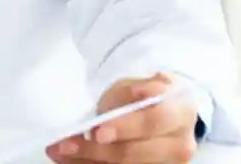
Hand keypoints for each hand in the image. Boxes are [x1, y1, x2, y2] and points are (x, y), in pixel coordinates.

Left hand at [47, 73, 197, 163]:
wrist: (166, 114)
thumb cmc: (145, 97)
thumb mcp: (134, 85)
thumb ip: (124, 98)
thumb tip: (108, 117)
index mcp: (179, 111)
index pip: (155, 120)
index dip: (126, 126)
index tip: (98, 131)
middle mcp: (181, 144)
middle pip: (136, 153)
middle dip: (97, 151)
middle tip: (65, 144)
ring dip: (88, 161)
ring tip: (59, 152)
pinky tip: (71, 160)